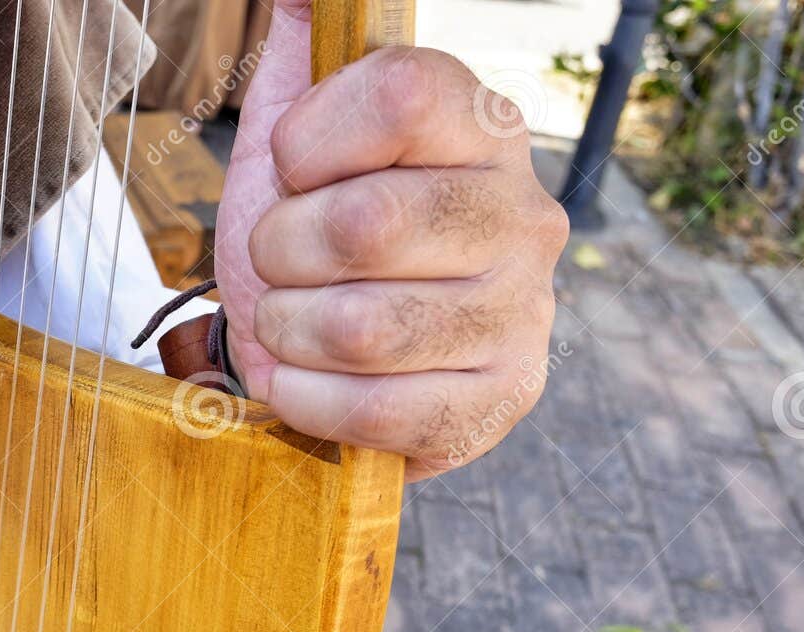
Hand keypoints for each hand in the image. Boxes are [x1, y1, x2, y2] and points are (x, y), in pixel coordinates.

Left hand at [216, 4, 567, 479]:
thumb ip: (310, 48)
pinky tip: (303, 380)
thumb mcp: (299, 132)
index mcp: (483, 129)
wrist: (337, 356)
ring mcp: (522, 316)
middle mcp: (523, 216)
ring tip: (292, 324)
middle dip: (280, 252)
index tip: (290, 169)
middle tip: (281, 263)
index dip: (311, 138)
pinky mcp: (499, 402)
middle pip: (365, 224)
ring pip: (360, 328)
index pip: (403, 95)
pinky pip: (373, 411)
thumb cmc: (316, 237)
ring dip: (287, 330)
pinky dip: (307, 399)